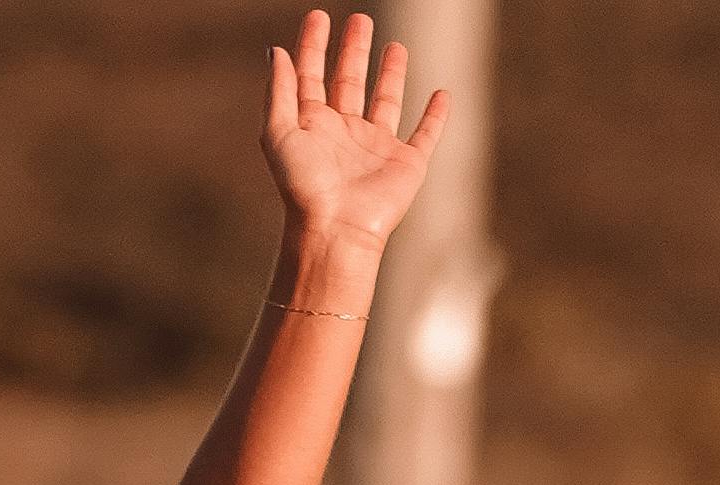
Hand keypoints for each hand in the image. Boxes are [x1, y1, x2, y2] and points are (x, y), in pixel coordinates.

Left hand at [263, 11, 449, 250]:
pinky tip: (441, 94)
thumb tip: (277, 51)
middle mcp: (345, 133)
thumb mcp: (279, 132)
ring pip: (386, 101)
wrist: (336, 229)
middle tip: (360, 20)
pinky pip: (425, 135)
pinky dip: (436, 116)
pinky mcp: (406, 164)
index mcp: (314, 125)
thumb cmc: (303, 186)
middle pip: (350, 81)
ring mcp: (377, 148)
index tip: (319, 16)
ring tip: (395, 46)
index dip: (314, 45)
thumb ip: (279, 90)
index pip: (312, 75)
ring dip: (391, 74)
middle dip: (354, 50)